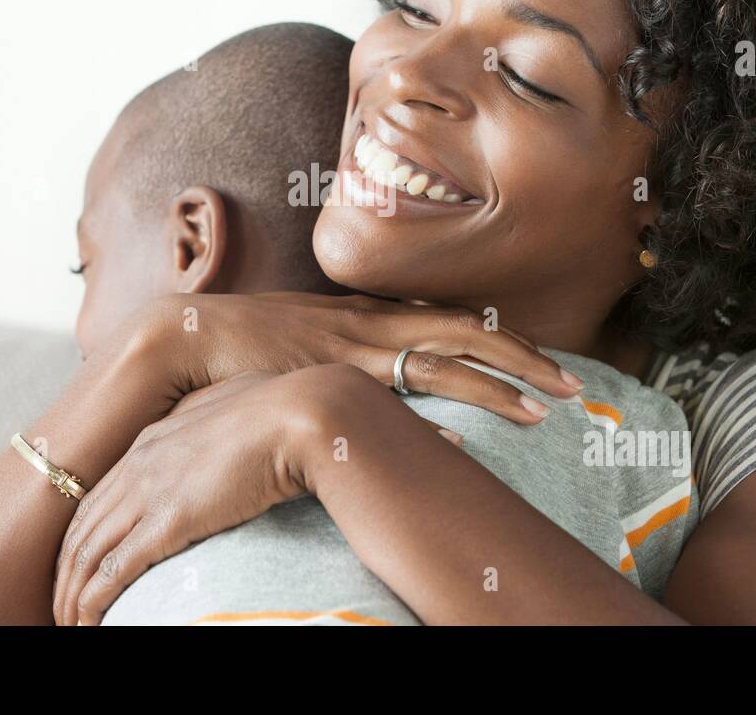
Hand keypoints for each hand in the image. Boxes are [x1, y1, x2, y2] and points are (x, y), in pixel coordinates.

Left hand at [52, 363, 452, 625]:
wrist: (300, 414)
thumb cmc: (285, 410)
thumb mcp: (238, 412)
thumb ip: (223, 426)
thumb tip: (239, 434)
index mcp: (154, 438)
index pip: (98, 496)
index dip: (83, 535)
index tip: (79, 566)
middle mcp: (140, 463)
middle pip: (81, 528)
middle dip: (65, 573)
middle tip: (62, 605)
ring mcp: (150, 491)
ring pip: (87, 554)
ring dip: (72, 595)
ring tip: (69, 624)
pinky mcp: (168, 522)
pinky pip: (113, 571)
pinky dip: (93, 602)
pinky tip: (87, 622)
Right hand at [133, 291, 583, 425]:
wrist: (183, 337)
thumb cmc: (237, 342)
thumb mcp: (302, 340)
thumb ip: (341, 355)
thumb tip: (378, 382)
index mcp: (365, 312)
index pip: (451, 318)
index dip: (501, 338)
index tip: (544, 359)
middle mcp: (369, 322)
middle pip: (467, 331)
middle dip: (523, 357)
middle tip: (572, 383)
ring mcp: (353, 347)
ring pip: (445, 359)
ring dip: (498, 385)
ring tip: (544, 409)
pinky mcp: (329, 374)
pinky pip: (395, 394)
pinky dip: (434, 418)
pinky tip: (466, 442)